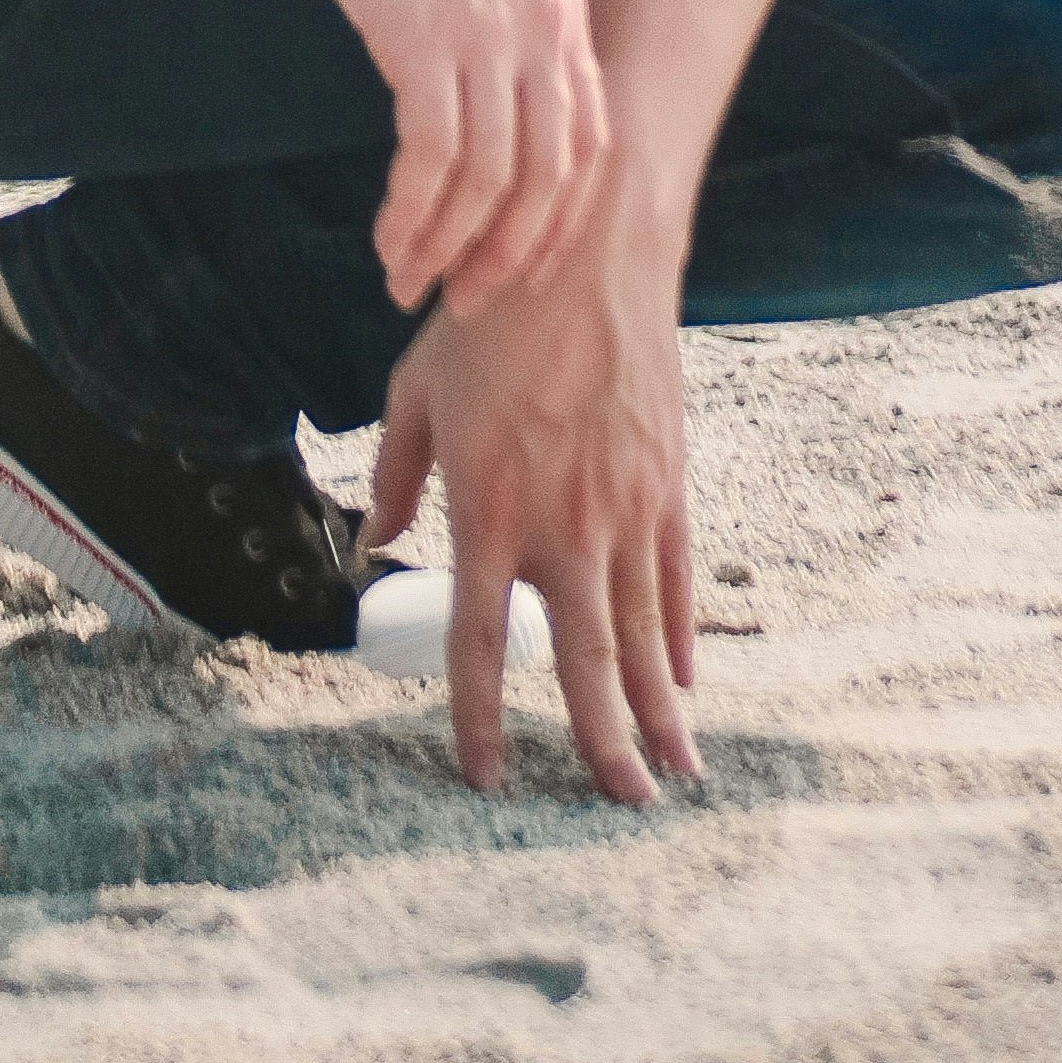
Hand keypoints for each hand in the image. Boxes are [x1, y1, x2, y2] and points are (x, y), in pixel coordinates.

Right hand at [277, 0, 607, 318]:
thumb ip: (505, 21)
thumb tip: (488, 95)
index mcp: (565, 8)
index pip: (588, 144)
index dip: (558, 220)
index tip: (516, 265)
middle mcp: (544, 27)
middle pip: (552, 178)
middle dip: (510, 255)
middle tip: (466, 301)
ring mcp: (490, 34)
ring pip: (490, 180)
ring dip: (448, 245)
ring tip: (405, 278)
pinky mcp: (427, 39)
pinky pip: (432, 157)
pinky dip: (412, 211)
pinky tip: (386, 236)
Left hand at [368, 233, 701, 805]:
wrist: (585, 252)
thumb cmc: (487, 317)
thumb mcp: (414, 391)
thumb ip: (394, 475)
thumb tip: (372, 545)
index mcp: (486, 510)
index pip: (476, 642)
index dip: (479, 719)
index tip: (485, 779)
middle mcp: (560, 526)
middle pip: (581, 663)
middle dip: (602, 745)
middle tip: (620, 810)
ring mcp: (623, 510)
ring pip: (643, 635)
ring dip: (660, 711)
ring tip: (675, 776)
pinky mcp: (666, 485)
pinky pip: (675, 579)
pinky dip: (682, 635)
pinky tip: (689, 681)